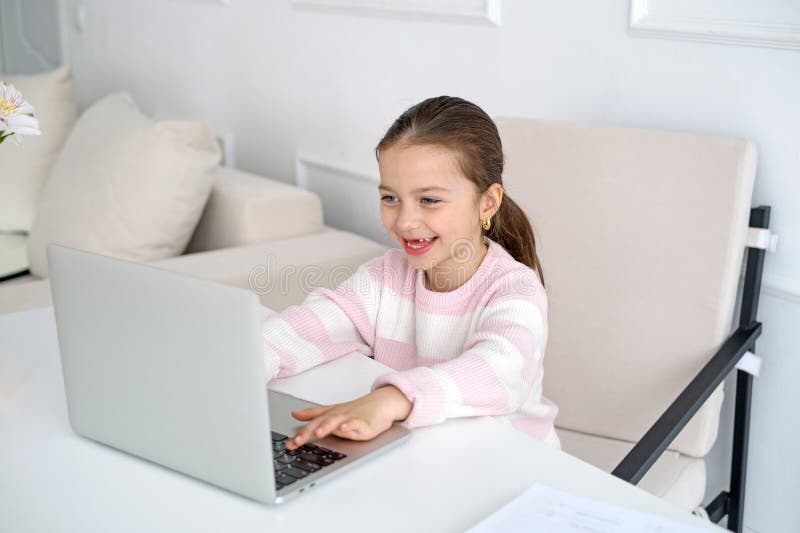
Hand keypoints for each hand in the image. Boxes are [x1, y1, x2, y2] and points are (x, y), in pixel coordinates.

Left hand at [285, 386, 411, 449]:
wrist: (379, 403)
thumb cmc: (356, 409)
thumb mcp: (332, 411)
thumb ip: (313, 414)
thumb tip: (295, 413)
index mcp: (329, 415)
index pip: (311, 425)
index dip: (299, 435)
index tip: (288, 445)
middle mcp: (337, 416)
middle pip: (320, 424)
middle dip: (308, 433)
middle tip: (296, 442)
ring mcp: (350, 418)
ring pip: (336, 422)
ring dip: (326, 427)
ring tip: (318, 433)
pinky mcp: (363, 422)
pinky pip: (356, 423)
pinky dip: (350, 425)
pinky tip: (344, 429)